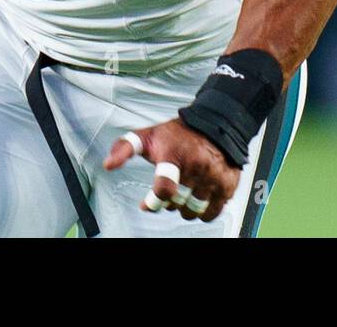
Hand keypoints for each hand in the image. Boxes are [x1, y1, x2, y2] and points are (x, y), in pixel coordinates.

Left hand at [103, 117, 239, 222]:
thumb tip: (108, 165)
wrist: (215, 124)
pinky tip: (200, 198)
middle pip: (176, 203)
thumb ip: (125, 148)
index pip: (164, 188)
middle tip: (170, 188)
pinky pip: (212, 213)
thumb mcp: (148, 135)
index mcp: (174, 155)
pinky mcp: (227, 184)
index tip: (146, 204)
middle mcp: (196, 166)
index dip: (153, 202)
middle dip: (169, 201)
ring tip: (185, 191)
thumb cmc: (178, 134)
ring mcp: (214, 177)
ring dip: (185, 208)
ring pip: (192, 211)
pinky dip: (203, 212)